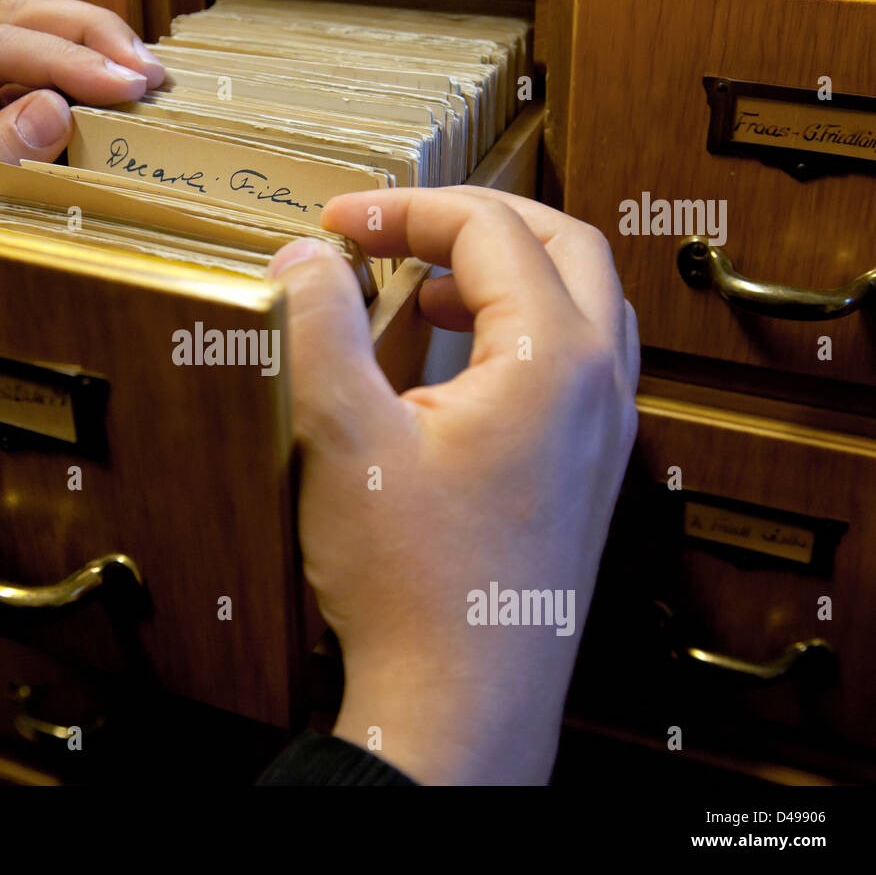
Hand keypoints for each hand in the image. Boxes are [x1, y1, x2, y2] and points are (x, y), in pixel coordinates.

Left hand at [0, 0, 163, 214]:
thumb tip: (56, 110)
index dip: (65, 58)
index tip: (123, 83)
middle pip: (15, 18)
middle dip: (90, 37)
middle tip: (149, 74)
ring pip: (29, 31)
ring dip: (91, 47)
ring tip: (146, 77)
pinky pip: (31, 68)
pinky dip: (78, 73)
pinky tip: (116, 89)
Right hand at [266, 186, 639, 783]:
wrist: (461, 700)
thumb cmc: (413, 580)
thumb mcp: (342, 437)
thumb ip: (319, 326)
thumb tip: (305, 258)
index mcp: (552, 356)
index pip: (490, 230)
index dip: (407, 210)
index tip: (339, 224)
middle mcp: (600, 385)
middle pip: (561, 244)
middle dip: (473, 220)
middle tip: (395, 229)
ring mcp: (606, 433)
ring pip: (582, 303)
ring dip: (506, 273)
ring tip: (426, 287)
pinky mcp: (590, 474)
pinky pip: (576, 364)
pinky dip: (521, 332)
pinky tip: (456, 369)